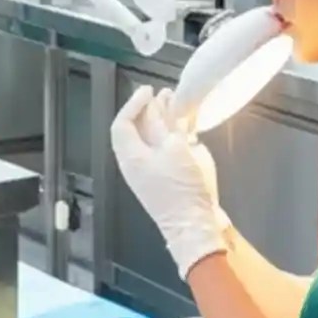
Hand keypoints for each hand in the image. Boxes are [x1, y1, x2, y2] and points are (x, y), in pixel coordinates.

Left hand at [111, 85, 230, 280]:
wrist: (195, 227)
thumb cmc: (182, 188)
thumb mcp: (176, 149)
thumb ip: (165, 125)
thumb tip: (158, 106)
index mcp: (130, 157)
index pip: (122, 124)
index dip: (134, 104)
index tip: (149, 90)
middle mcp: (135, 165)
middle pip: (136, 131)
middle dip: (150, 110)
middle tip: (166, 95)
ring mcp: (150, 174)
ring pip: (151, 141)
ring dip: (163, 122)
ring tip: (178, 106)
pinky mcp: (165, 181)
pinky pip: (163, 152)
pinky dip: (172, 137)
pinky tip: (187, 129)